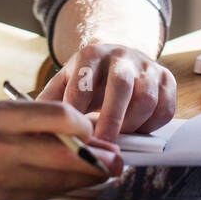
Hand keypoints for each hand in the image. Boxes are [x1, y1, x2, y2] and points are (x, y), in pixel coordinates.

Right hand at [0, 99, 122, 199]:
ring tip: (100, 169)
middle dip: (99, 160)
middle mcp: (0, 148)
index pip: (61, 117)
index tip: (93, 129)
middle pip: (67, 156)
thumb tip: (91, 134)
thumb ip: (44, 121)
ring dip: (86, 177)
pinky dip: (63, 187)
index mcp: (1, 117)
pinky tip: (70, 179)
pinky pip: (45, 195)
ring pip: (61, 181)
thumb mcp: (4, 111)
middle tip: (117, 158)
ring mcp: (0, 180)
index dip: (86, 125)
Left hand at [38, 43, 175, 142]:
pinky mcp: (166, 79)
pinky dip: (151, 125)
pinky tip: (136, 128)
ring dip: (131, 125)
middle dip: (111, 119)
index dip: (79, 110)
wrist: (118, 57)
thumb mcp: (65, 81)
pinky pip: (165, 107)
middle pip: (121, 85)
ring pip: (146, 99)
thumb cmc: (88, 78)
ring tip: (117, 136)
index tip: (75, 133)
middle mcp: (121, 56)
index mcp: (91, 55)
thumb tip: (34, 127)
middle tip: (102, 144)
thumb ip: (50, 102)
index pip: (84, 81)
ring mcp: (146, 66)